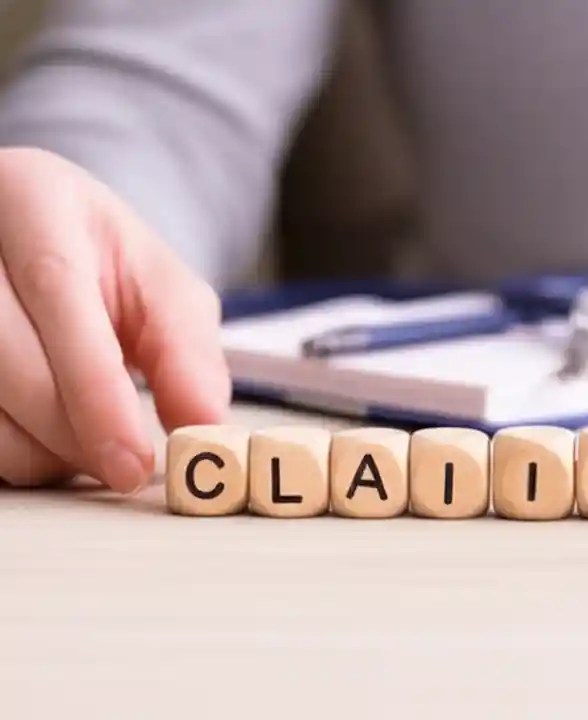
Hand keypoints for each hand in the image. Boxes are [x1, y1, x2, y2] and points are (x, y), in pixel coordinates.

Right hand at [0, 148, 228, 491]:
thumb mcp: (158, 287)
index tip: (132, 459)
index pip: (55, 289)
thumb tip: (205, 424)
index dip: (94, 385)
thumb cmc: (97, 264)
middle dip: (72, 430)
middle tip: (126, 467)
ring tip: (89, 438)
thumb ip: (187, 350)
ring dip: (38, 449)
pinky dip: (10, 450)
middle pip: (3, 354)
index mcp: (33, 198)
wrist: (24, 243)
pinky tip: (43, 436)